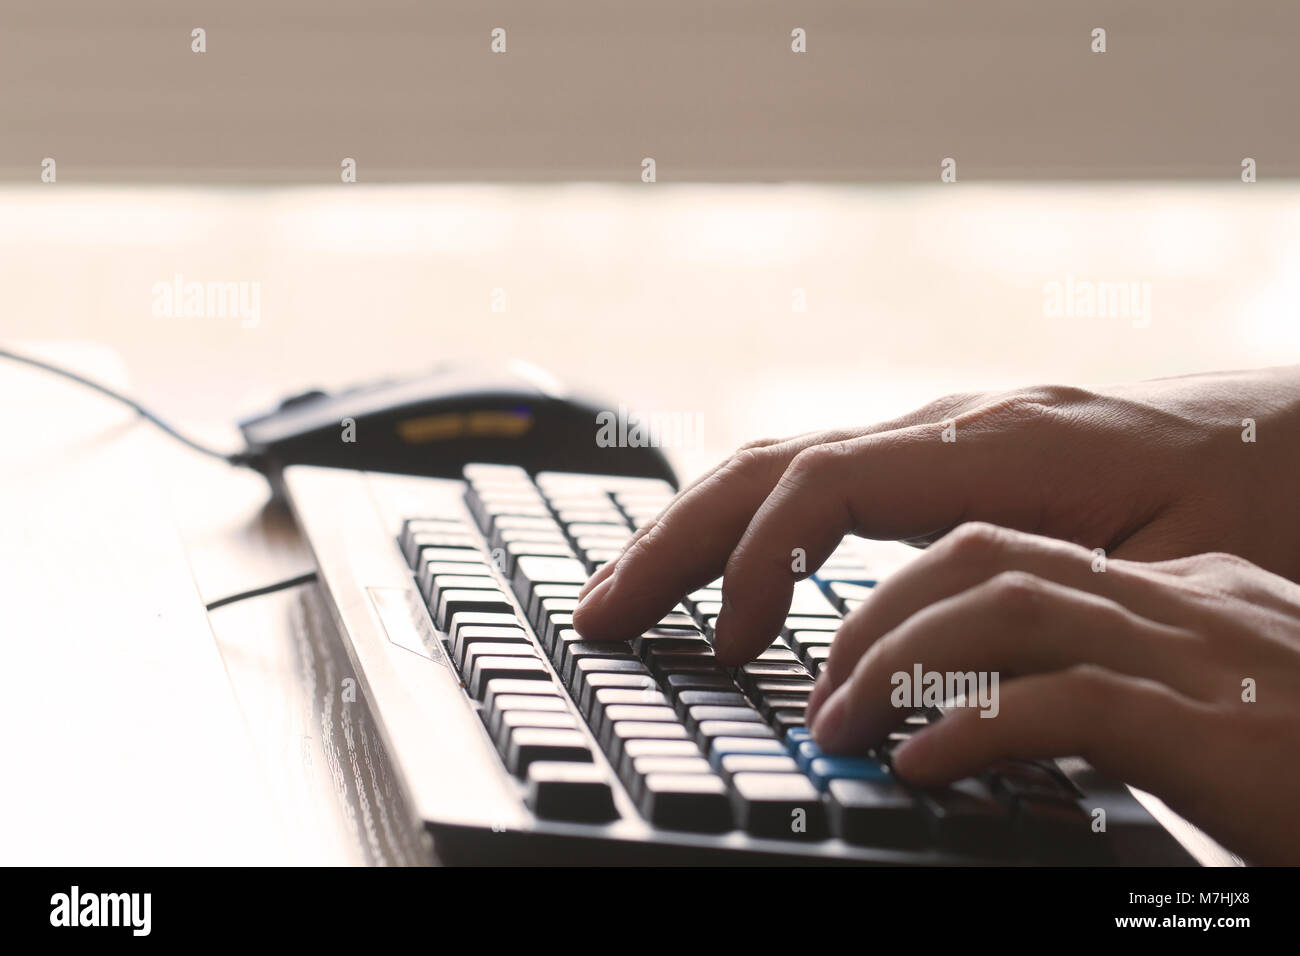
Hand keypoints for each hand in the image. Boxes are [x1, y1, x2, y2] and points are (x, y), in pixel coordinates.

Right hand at [574, 367, 1299, 664]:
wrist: (1294, 445)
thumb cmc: (1252, 510)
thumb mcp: (1166, 573)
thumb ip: (1040, 603)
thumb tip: (915, 674)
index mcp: (994, 444)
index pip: (822, 483)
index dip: (758, 564)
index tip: (734, 654)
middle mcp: (949, 427)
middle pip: (770, 464)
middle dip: (673, 540)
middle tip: (599, 613)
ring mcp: (940, 438)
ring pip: (781, 467)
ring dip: (694, 531)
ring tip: (628, 596)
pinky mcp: (942, 462)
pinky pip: (819, 484)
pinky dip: (751, 532)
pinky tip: (728, 578)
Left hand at [806, 524, 1299, 864]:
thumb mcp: (1221, 719)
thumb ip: (1128, 701)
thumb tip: (1005, 726)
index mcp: (1180, 595)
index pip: (1015, 555)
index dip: (914, 596)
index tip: (856, 653)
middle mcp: (1183, 603)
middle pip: (987, 559)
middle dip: (881, 615)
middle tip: (824, 688)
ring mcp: (1201, 655)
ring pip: (1007, 609)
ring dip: (900, 664)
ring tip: (841, 723)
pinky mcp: (1217, 726)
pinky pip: (1067, 703)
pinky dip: (973, 728)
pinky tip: (919, 768)